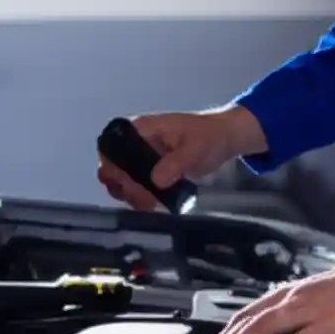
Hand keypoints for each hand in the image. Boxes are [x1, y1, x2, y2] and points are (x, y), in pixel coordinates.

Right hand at [97, 104, 266, 210]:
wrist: (224, 140)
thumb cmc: (209, 136)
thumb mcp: (195, 148)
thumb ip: (176, 162)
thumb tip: (156, 180)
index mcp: (141, 130)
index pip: (110, 147)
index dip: (111, 166)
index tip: (127, 182)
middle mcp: (135, 143)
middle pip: (111, 168)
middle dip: (123, 186)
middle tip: (144, 196)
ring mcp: (142, 158)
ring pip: (121, 181)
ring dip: (131, 195)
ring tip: (152, 202)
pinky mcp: (150, 172)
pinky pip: (136, 187)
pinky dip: (141, 198)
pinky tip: (155, 203)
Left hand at [198, 215, 334, 333]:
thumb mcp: (328, 296)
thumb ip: (307, 310)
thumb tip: (294, 327)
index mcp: (296, 291)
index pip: (252, 309)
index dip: (230, 328)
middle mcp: (297, 297)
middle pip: (251, 319)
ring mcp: (312, 309)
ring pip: (265, 328)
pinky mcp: (329, 322)